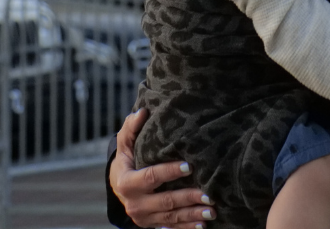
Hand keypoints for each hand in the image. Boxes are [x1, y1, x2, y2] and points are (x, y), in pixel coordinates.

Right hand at [110, 109, 214, 226]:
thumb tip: (142, 112)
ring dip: (192, 215)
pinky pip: (171, 228)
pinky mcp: (152, 225)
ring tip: (212, 210)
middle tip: (209, 194)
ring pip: (171, 218)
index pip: (151, 177)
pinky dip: (187, 228)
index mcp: (127, 182)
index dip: (169, 172)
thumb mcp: (125, 142)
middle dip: (188, 198)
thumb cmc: (127, 157)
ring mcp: (144, 218)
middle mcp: (135, 204)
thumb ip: (131, 128)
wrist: (118, 185)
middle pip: (165, 201)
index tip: (190, 166)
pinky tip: (203, 225)